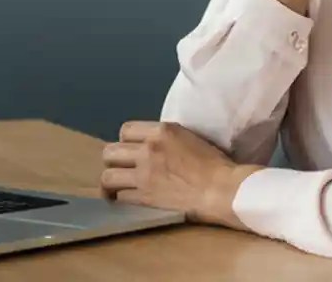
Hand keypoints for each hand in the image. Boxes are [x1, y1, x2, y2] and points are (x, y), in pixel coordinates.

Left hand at [100, 121, 262, 229]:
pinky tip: (128, 201)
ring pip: (108, 177)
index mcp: (161, 131)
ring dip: (110, 183)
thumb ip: (165, 138)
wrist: (223, 189)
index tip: (131, 150)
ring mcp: (144, 174)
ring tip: (115, 188)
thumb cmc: (215, 164)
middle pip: (109, 152)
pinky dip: (122, 199)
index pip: (126, 130)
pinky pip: (121, 197)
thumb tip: (150, 145)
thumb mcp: (188, 137)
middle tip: (120, 169)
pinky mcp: (145, 197)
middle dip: (112, 161)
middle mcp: (147, 149)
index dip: (126, 141)